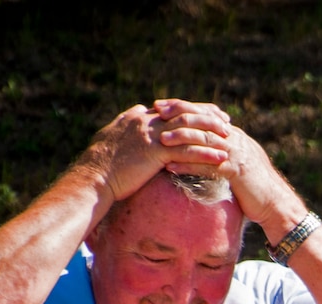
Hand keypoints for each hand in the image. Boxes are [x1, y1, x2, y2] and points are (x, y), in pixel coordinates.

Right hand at [79, 100, 230, 205]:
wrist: (92, 178)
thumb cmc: (100, 165)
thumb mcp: (113, 139)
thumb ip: (127, 126)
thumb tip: (137, 114)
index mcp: (137, 117)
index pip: (171, 107)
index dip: (191, 108)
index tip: (209, 112)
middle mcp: (145, 121)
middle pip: (183, 113)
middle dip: (207, 116)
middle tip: (226, 121)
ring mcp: (150, 136)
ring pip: (188, 130)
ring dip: (211, 134)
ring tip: (229, 139)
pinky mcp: (154, 152)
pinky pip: (187, 151)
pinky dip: (206, 153)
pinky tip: (220, 158)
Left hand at [158, 109, 305, 242]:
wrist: (277, 204)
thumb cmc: (255, 187)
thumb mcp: (238, 162)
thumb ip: (222, 151)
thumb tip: (201, 146)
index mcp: (234, 134)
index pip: (205, 113)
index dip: (182, 107)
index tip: (160, 106)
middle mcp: (235, 140)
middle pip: (204, 121)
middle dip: (178, 115)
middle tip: (156, 113)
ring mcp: (237, 155)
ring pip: (205, 140)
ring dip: (181, 138)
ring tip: (161, 140)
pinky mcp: (237, 172)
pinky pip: (208, 166)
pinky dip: (188, 166)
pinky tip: (171, 168)